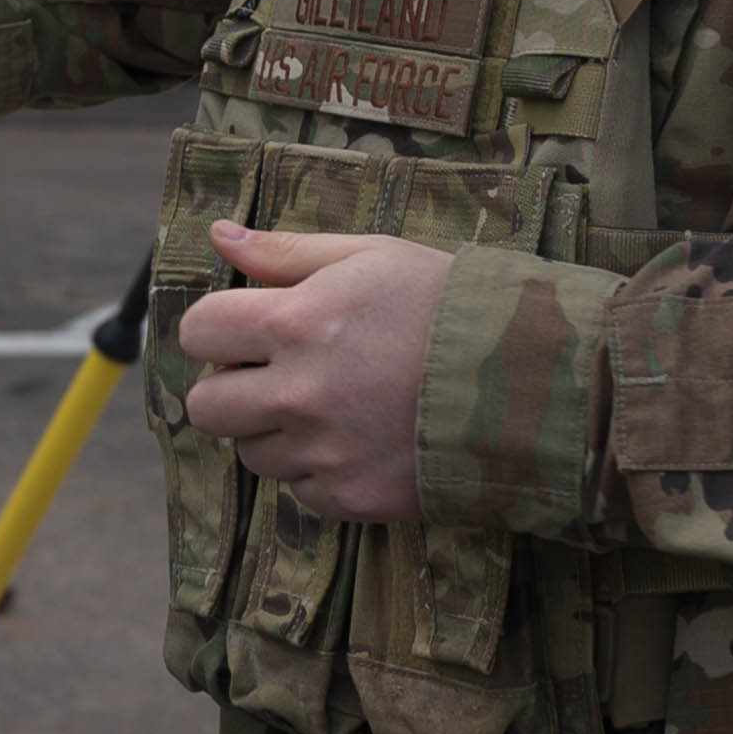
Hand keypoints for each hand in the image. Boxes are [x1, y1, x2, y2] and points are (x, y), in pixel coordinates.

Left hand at [173, 224, 454, 525]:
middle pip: (205, 407)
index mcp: (298, 323)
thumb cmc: (449, 307)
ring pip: (251, 452)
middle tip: (277, 374)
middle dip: (230, 388)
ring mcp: (325, 453)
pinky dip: (319, 469)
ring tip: (334, 404)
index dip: (217, 329)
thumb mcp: (372, 257)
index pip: (200, 332)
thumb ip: (286, 253)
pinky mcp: (351, 499)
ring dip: (275, 430)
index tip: (245, 330)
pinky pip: (300, 489)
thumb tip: (219, 234)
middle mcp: (300, 394)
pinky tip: (362, 439)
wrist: (533, 383)